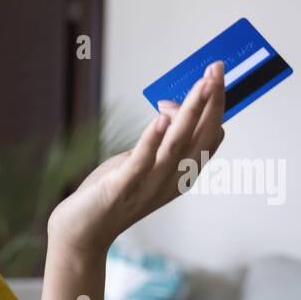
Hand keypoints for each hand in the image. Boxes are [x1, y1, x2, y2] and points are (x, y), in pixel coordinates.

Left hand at [46, 61, 226, 255]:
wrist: (82, 232)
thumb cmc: (113, 193)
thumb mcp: (141, 161)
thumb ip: (159, 139)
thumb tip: (167, 108)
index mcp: (182, 175)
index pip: (212, 137)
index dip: (211, 107)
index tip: (205, 79)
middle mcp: (172, 181)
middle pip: (201, 137)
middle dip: (212, 101)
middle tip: (218, 67)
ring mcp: (148, 186)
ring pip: (177, 145)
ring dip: (191, 113)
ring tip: (203, 85)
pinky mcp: (121, 188)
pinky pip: (141, 162)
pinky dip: (152, 139)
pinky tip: (160, 117)